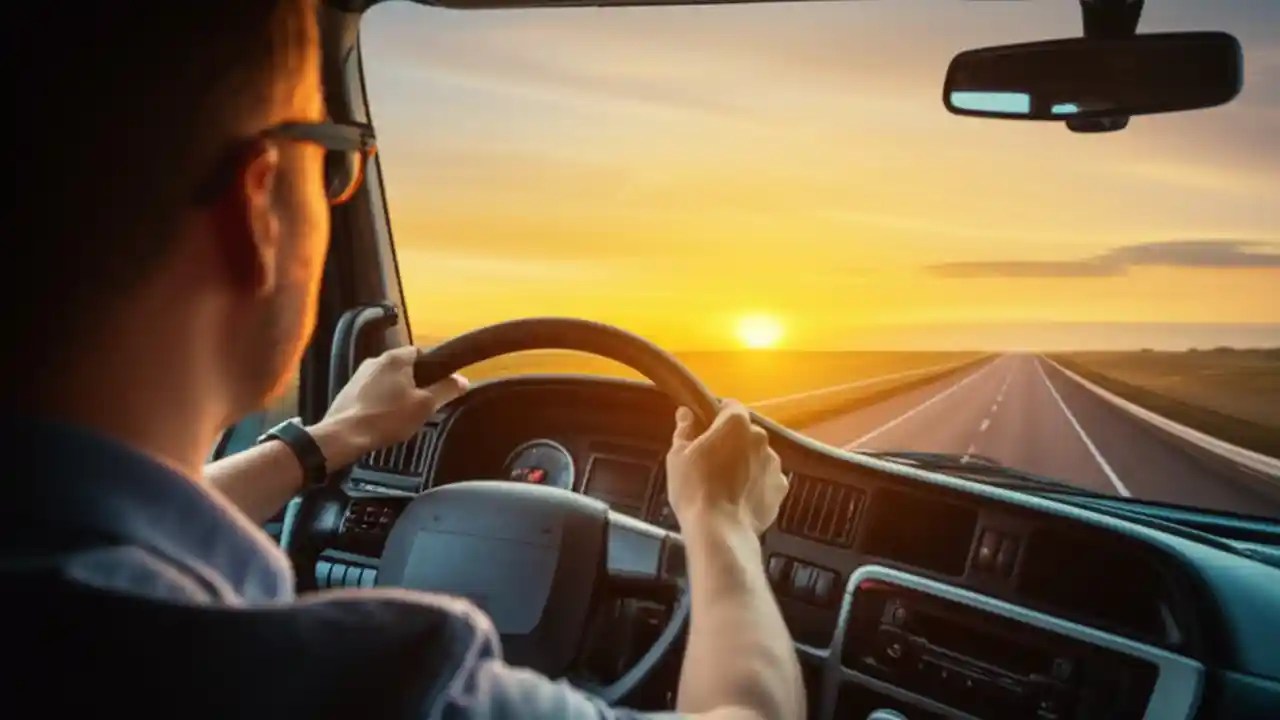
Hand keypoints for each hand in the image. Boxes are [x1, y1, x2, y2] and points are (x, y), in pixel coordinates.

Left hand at [308, 346, 467, 468]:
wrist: (343, 435)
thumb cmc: (388, 417)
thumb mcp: (424, 406)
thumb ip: (446, 390)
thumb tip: (463, 379)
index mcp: (395, 357)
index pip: (421, 352)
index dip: (434, 368)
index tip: (439, 386)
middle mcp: (375, 359)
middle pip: (404, 367)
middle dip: (415, 382)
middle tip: (424, 404)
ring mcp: (359, 375)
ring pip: (387, 380)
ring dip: (397, 392)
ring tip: (403, 415)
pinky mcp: (348, 390)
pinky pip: (372, 391)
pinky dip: (381, 401)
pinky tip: (383, 419)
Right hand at [665, 400, 788, 534]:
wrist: (720, 531)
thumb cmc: (694, 488)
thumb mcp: (678, 457)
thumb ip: (684, 430)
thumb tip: (686, 412)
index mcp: (736, 424)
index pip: (730, 406)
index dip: (716, 415)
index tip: (704, 429)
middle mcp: (761, 438)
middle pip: (745, 432)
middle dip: (732, 441)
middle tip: (712, 461)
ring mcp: (775, 464)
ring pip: (757, 456)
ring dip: (746, 462)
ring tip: (727, 485)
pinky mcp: (781, 489)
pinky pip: (767, 479)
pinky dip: (757, 484)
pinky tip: (741, 499)